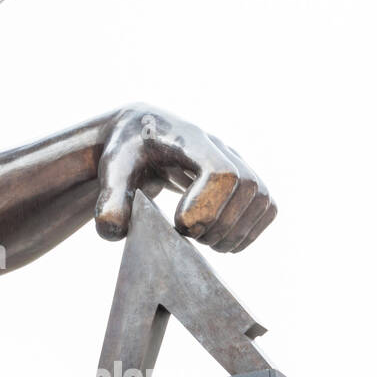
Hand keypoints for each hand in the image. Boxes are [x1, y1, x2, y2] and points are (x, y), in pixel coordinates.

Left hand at [94, 104, 276, 251]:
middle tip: (188, 236)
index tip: (179, 224)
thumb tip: (113, 231)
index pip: (221, 171)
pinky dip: (249, 231)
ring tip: (203, 241)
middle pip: (247, 187)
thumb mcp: (111, 169)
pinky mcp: (244, 179)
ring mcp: (237, 161)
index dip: (207, 205)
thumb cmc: (127, 152)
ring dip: (236, 231)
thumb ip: (110, 198)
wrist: (140, 136)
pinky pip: (266, 206)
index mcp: (188, 138)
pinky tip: (219, 241)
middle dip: (220, 222)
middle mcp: (219, 146)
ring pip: (261, 198)